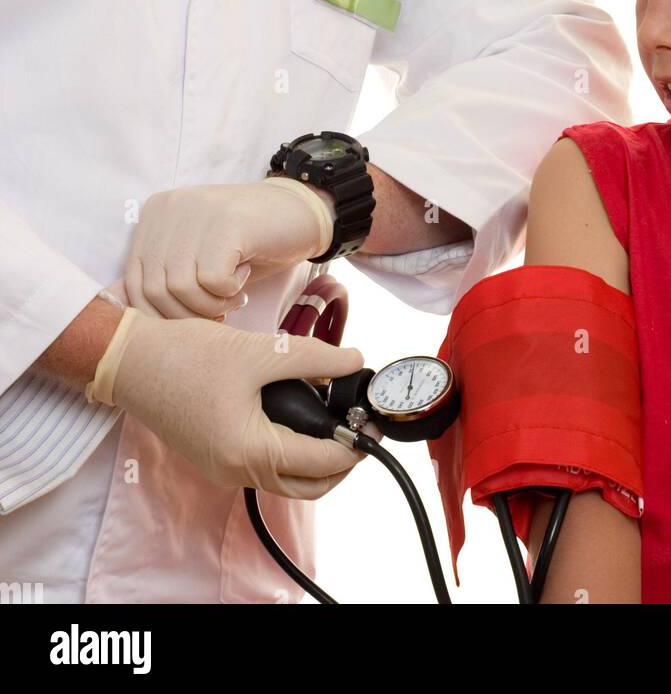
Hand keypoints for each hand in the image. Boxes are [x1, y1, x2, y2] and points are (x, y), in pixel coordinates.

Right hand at [104, 311, 367, 498]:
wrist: (130, 361)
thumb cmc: (186, 356)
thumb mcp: (259, 351)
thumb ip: (313, 358)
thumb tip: (353, 362)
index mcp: (250, 451)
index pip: (321, 462)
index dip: (355, 444)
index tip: (374, 422)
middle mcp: (236, 470)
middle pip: (307, 485)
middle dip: (340, 462)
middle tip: (359, 428)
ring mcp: (223, 468)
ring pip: (285, 480)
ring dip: (314, 461)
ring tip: (334, 421)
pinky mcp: (214, 457)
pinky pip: (263, 467)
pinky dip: (288, 454)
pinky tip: (298, 421)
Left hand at [125, 180, 332, 319]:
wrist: (301, 212)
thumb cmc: (247, 245)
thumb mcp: (196, 257)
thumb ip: (164, 277)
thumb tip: (131, 325)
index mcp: (154, 215)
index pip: (132, 283)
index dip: (161, 316)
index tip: (193, 318)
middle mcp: (169, 208)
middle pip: (154, 290)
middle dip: (186, 316)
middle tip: (217, 312)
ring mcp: (197, 211)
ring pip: (180, 289)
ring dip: (211, 306)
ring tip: (232, 295)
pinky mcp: (227, 222)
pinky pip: (212, 281)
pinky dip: (230, 292)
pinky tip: (245, 274)